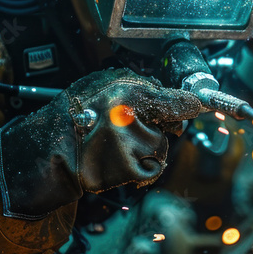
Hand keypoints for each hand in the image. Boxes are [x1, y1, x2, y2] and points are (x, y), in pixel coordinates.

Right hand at [65, 69, 202, 191]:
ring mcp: (133, 145)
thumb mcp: (104, 85)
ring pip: (161, 146)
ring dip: (146, 147)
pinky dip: (142, 168)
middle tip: (131, 126)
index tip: (198, 105)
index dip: (188, 104)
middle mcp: (133, 117)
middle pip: (171, 124)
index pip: (174, 100)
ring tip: (116, 144)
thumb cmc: (76, 114)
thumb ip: (137, 88)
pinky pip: (153, 168)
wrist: (54, 148)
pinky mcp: (131, 169)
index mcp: (127, 91)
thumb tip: (167, 94)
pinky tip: (119, 160)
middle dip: (160, 125)